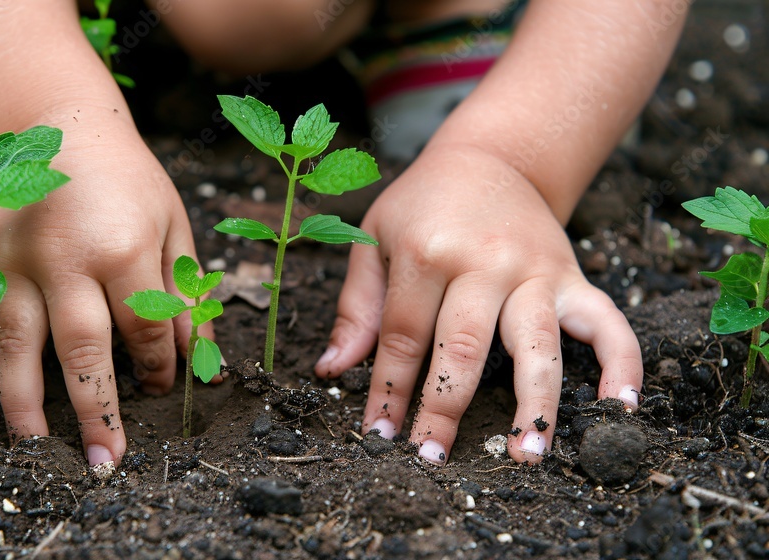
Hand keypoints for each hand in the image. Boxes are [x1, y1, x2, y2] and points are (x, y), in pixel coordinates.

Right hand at [0, 123, 210, 466]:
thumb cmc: (128, 179)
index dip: (157, 365)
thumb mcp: (172, 225)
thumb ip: (183, 292)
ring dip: (22, 403)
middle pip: (82, 349)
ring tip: (32, 448)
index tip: (160, 385)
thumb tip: (194, 360)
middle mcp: (62, 259)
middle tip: (105, 461)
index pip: (143, 329)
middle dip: (97, 410)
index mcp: (121, 247)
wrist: (62, 123)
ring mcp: (9, 261)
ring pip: (14, 345)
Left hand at [315, 146, 641, 463]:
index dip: (388, 391)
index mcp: (426, 252)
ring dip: (534, 404)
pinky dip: (621, 362)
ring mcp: (534, 271)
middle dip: (445, 408)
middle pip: (462, 347)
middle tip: (432, 459)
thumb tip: (332, 370)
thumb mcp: (374, 238)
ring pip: (536, 344)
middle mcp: (483, 262)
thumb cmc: (422, 205)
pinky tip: (620, 405)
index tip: (379, 436)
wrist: (490, 158)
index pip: (403, 336)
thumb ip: (356, 306)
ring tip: (526, 455)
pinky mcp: (572, 276)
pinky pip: (608, 321)